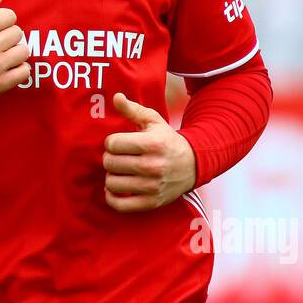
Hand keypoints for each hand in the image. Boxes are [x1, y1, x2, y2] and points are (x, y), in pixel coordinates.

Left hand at [101, 92, 196, 212]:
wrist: (193, 165)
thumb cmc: (167, 140)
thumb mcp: (154, 121)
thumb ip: (133, 109)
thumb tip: (116, 97)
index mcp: (152, 144)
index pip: (112, 143)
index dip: (112, 142)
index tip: (119, 143)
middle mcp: (152, 166)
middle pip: (109, 163)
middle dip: (110, 158)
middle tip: (119, 157)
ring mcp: (152, 187)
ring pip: (111, 183)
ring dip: (111, 176)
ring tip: (120, 171)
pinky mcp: (151, 202)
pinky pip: (119, 204)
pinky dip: (112, 197)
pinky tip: (116, 188)